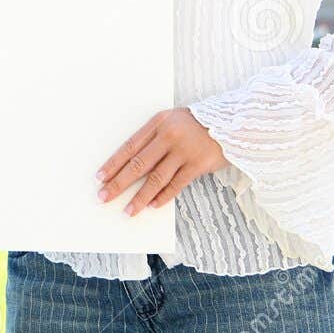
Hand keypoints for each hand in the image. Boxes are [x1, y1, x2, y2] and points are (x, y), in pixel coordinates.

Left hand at [97, 107, 228, 215]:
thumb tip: (131, 167)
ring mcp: (184, 151)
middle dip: (119, 183)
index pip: (129, 146)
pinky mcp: (198, 164)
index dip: (113, 163)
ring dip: (140, 197)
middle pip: (138, 164)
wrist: (233, 122)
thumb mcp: (172, 121)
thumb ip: (154, 139)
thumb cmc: (197, 123)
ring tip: (128, 210)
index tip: (100, 178)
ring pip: (156, 178)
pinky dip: (163, 196)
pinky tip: (153, 205)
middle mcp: (168, 136)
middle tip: (104, 197)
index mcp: (158, 122)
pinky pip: (176, 184)